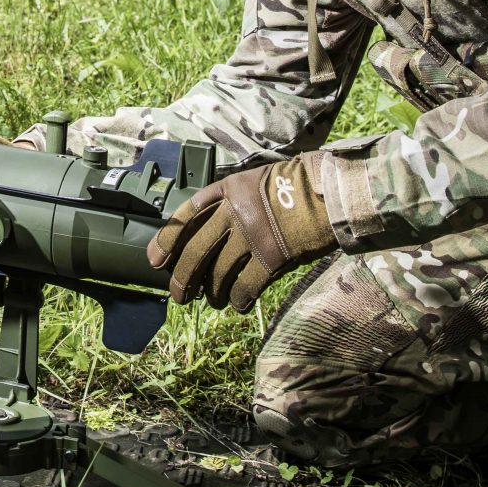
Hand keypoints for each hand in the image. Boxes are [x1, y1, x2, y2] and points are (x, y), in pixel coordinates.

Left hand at [145, 158, 337, 311]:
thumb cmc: (296, 187)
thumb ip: (231, 201)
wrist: (332, 192)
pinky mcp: (272, 258)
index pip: (186, 216)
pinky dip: (236, 300)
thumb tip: (209, 233)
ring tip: (210, 300)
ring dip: (210, 292)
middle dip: (182, 278)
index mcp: (228, 190)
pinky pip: (245, 287)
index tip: (155, 259)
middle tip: (178, 295)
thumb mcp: (255, 182)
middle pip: (195, 251)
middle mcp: (234, 212)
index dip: (167, 240)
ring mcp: (252, 236)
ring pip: (217, 273)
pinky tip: (235, 305)